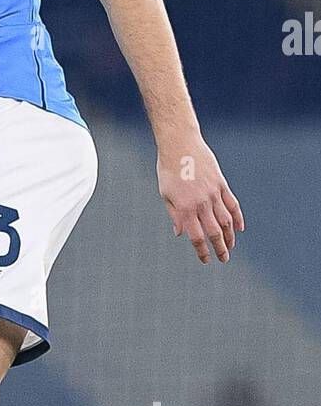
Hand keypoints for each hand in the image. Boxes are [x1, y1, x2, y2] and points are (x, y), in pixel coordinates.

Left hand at [157, 139, 244, 263]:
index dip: (202, 251)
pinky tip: (240, 228)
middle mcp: (201, 203)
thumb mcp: (166, 194)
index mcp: (185, 208)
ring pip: (226, 220)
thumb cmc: (168, 170)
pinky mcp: (221, 184)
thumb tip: (180, 234)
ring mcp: (213, 193)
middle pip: (214, 232)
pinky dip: (237, 217)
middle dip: (220, 248)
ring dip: (230, 236)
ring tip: (231, 247)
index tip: (206, 260)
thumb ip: (175, 215)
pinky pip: (232, 204)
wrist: (180, 145)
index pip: (197, 237)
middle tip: (224, 259)